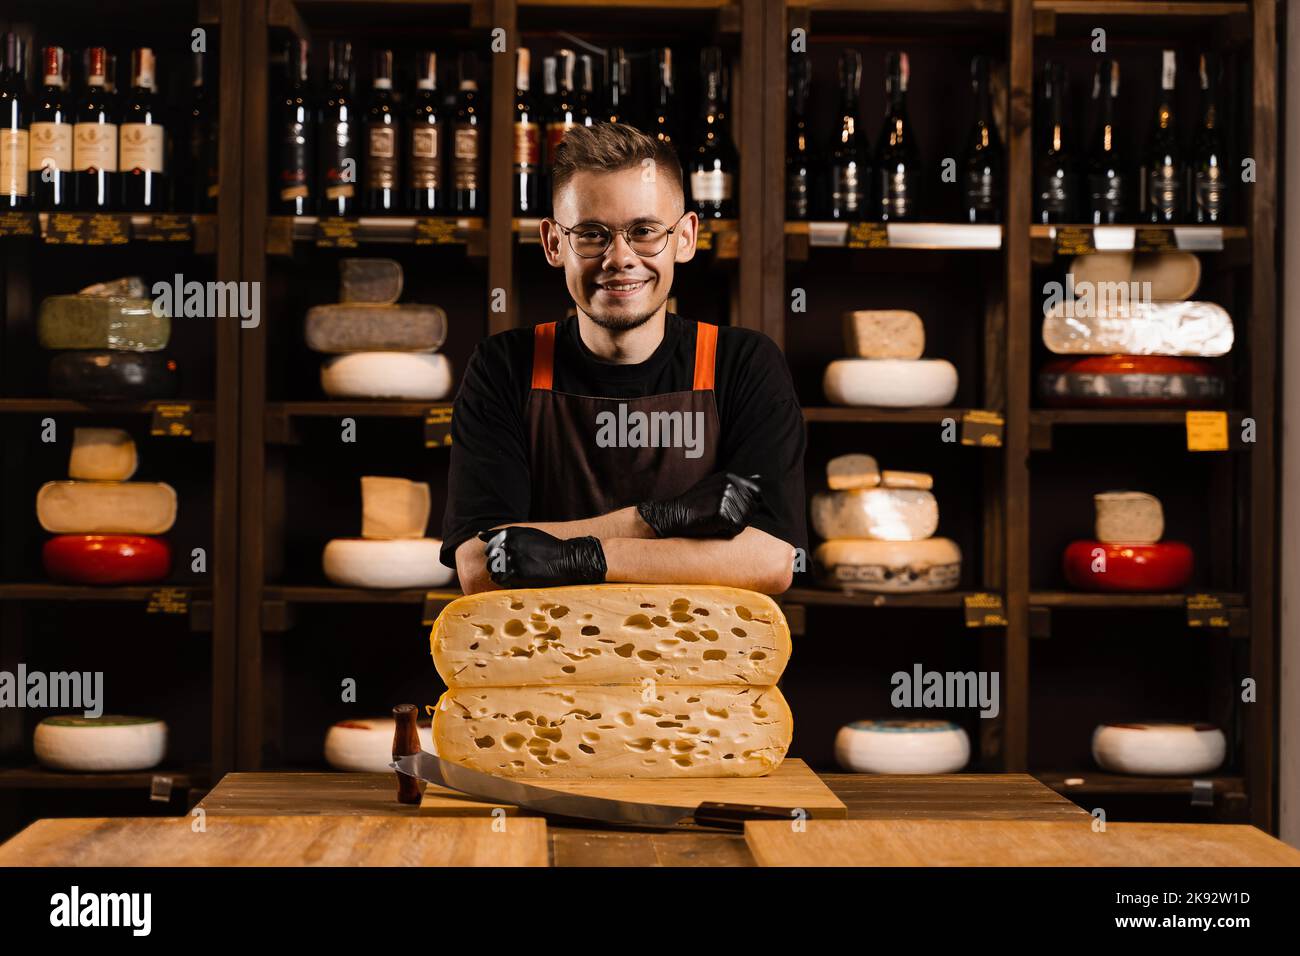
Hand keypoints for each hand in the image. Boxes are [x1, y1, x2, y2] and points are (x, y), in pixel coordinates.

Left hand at [477, 527, 606, 587]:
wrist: (565, 558)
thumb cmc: (546, 547)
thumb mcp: (524, 534)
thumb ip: (501, 534)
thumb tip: (479, 533)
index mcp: (508, 532)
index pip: (489, 546)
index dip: (500, 555)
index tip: (514, 558)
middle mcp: (506, 543)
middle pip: (490, 560)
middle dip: (501, 566)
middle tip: (520, 568)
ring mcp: (509, 558)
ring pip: (493, 571)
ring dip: (503, 575)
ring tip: (520, 573)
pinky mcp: (514, 572)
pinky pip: (500, 580)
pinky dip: (507, 582)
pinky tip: (520, 579)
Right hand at [636, 472, 762, 538]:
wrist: (676, 514)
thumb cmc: (697, 503)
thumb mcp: (716, 484)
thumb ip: (738, 482)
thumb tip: (760, 477)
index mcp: (731, 477)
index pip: (756, 492)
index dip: (748, 504)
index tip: (733, 508)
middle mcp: (730, 484)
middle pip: (752, 508)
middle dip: (740, 516)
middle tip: (720, 516)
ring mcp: (726, 497)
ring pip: (745, 520)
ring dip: (733, 525)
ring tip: (716, 520)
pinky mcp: (722, 512)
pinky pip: (736, 528)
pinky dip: (727, 531)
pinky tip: (714, 525)